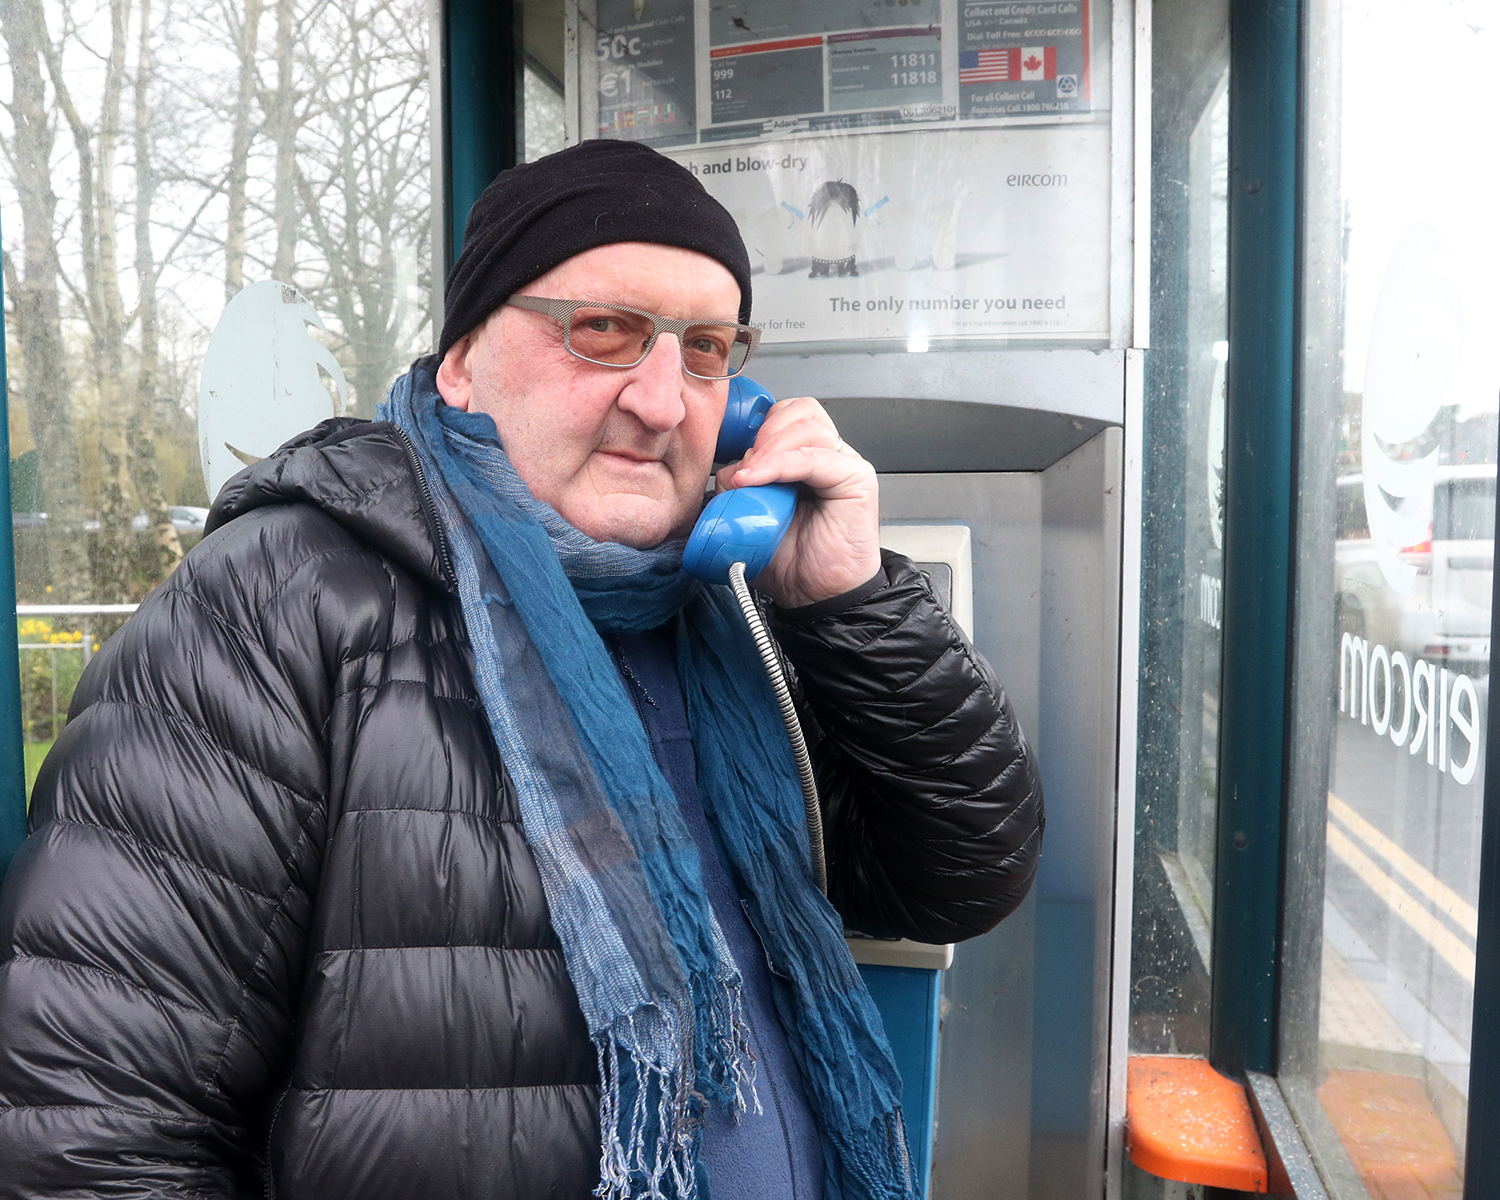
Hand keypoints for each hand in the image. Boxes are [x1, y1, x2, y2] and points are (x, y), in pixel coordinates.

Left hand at [715, 397, 880, 608]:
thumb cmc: (791, 562)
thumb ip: (736, 489)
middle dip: (762, 431)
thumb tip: (723, 470)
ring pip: (806, 426)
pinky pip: (815, 457)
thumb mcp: (749, 517)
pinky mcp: (857, 478)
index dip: (753, 429)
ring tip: (748, 477)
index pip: (781, 417)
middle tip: (742, 466)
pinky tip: (757, 479)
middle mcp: (826, 455)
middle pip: (797, 411)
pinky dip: (781, 464)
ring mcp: (844, 463)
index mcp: (802, 459)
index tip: (728, 454)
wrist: (817, 596)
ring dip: (768, 448)